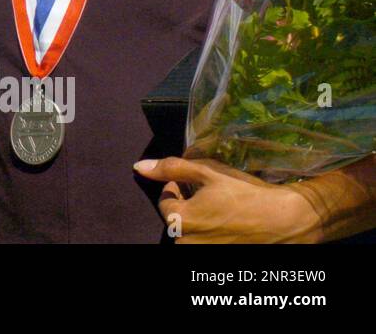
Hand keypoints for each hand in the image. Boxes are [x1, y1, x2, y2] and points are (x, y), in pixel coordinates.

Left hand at [135, 157, 321, 243]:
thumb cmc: (247, 194)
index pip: (165, 200)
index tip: (194, 182)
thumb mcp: (208, 173)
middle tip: (209, 195)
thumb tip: (139, 166)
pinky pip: (207, 243)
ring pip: (191, 233)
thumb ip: (172, 168)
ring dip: (199, 219)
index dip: (177, 186)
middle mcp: (186, 243)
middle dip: (187, 205)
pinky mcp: (219, 259)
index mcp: (180, 220)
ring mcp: (203, 254)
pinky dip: (213, 234)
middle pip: (177, 219)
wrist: (288, 221)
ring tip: (221, 209)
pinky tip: (229, 223)